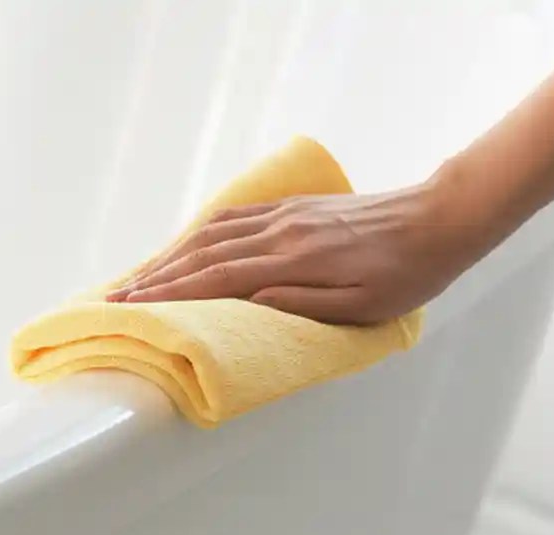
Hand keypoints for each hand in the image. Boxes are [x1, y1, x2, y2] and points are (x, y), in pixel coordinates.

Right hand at [105, 179, 498, 324]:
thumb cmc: (406, 274)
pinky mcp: (292, 208)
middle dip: (153, 279)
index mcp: (294, 259)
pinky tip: (184, 249)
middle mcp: (279, 232)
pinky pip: (232, 220)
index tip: (130, 308)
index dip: (167, 295)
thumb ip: (300, 305)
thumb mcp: (361, 306)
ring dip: (168, 257)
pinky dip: (197, 237)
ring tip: (137, 280)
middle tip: (114, 299)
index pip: (214, 279)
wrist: (439, 218)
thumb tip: (244, 303)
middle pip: (200, 255)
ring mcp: (284, 215)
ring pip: (210, 234)